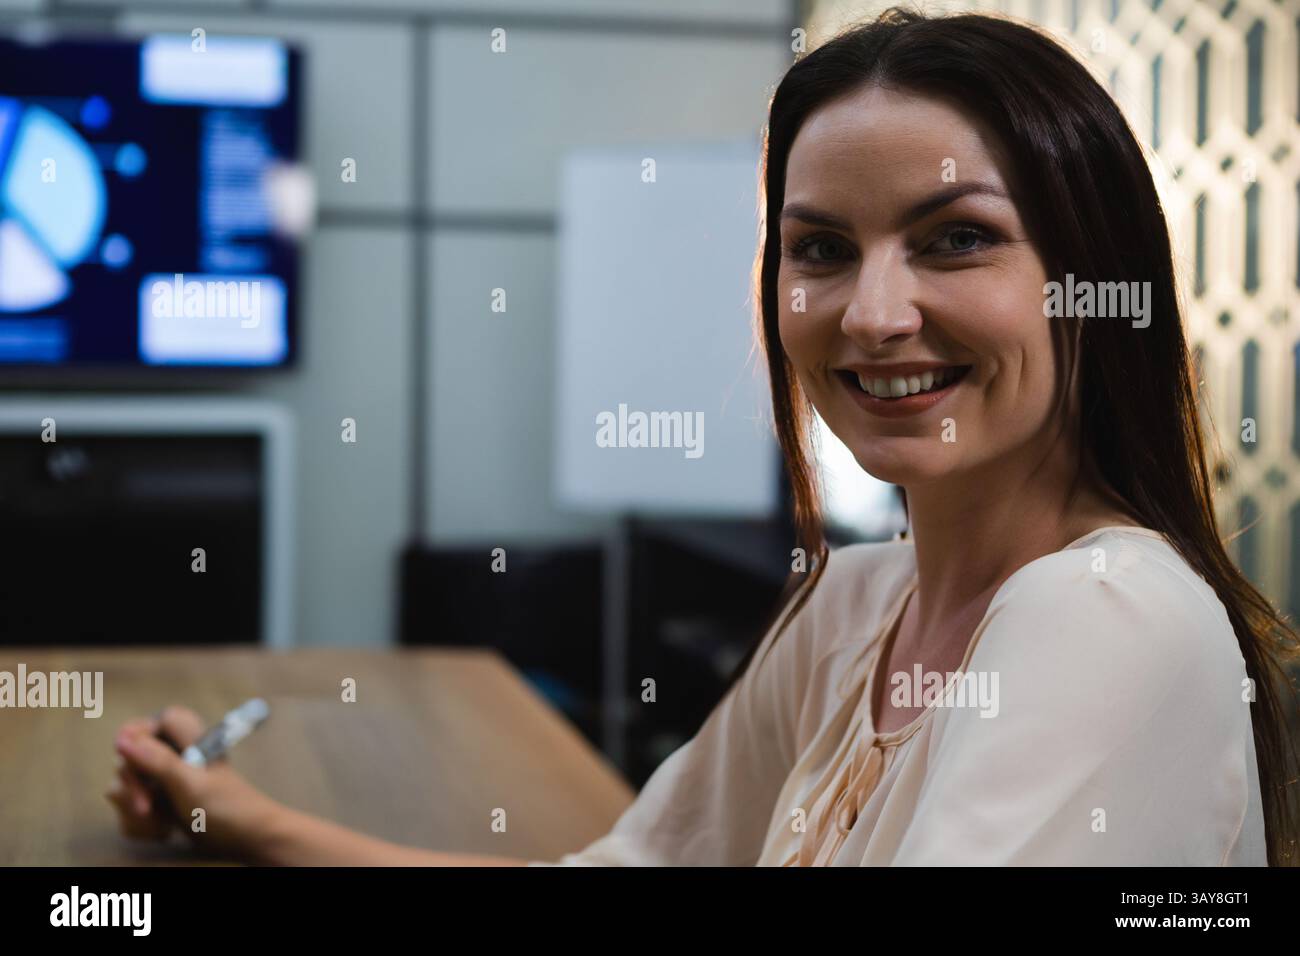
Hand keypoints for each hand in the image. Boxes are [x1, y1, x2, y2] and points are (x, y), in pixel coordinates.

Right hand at [106, 705, 284, 860]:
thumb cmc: (226, 807)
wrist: (244, 839)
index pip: (150, 723)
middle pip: (129, 758)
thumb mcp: (189, 783)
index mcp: (188, 738)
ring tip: (163, 824)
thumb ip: (156, 760)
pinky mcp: (158, 804)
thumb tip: (122, 739)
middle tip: (146, 807)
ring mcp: (164, 781)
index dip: (134, 735)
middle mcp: (173, 756)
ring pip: (124, 788)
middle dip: (133, 787)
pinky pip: (129, 811)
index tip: (122, 752)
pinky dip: (142, 826)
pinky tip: (163, 831)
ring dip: (137, 813)